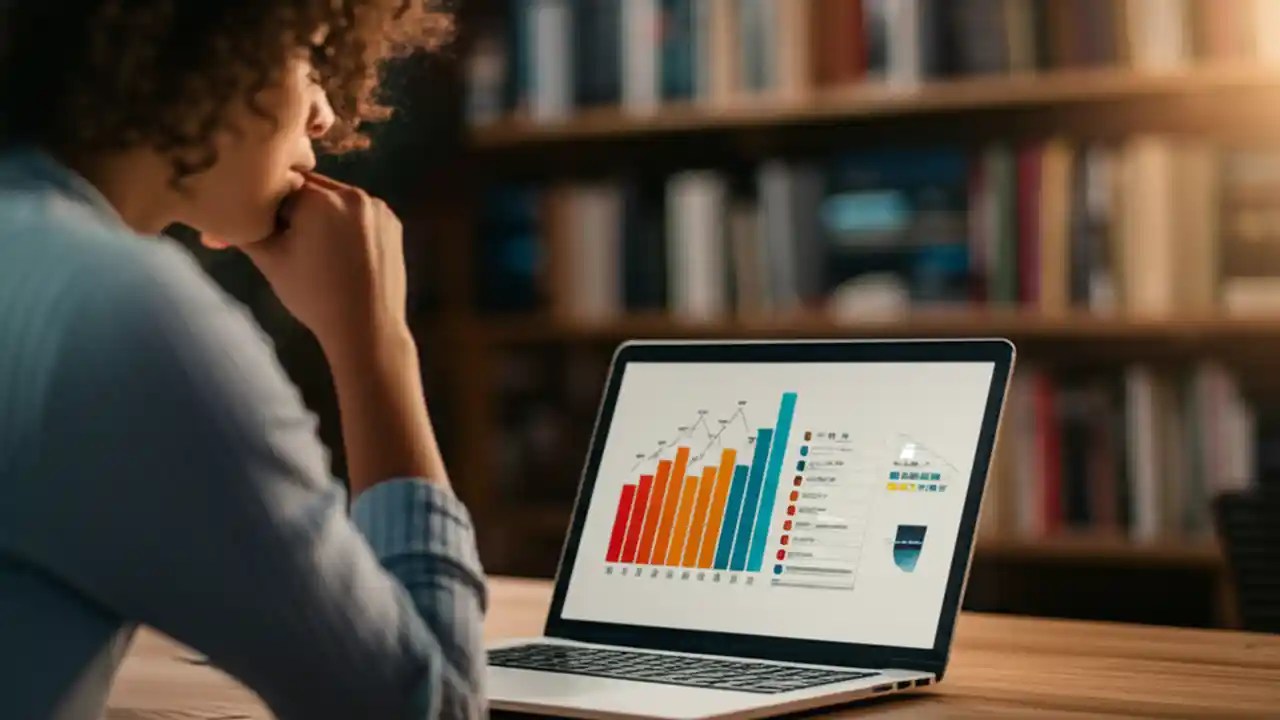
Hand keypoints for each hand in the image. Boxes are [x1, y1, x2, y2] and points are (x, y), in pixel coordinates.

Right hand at [215, 173, 408, 352]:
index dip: (263, 206)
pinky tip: (336, 252)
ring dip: (318, 214)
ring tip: (310, 249)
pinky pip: (358, 214)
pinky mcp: (393, 223)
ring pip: (335, 200)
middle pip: (310, 189)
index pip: (280, 187)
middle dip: (291, 209)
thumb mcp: (270, 261)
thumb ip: (244, 230)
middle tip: (280, 238)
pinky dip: (343, 224)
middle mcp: (354, 195)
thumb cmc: (313, 297)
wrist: (367, 328)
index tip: (256, 227)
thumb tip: (215, 216)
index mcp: (322, 199)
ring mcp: (378, 208)